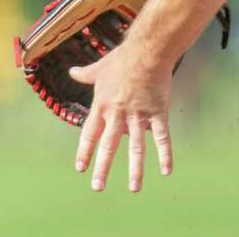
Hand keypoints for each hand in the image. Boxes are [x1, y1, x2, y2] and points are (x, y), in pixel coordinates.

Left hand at [70, 47, 173, 192]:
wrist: (146, 50)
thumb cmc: (121, 58)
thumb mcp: (98, 68)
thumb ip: (85, 74)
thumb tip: (71, 71)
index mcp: (102, 105)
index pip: (90, 134)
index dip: (85, 151)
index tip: (81, 168)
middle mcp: (118, 113)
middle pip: (109, 145)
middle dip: (103, 168)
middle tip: (97, 187)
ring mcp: (138, 115)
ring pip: (136, 147)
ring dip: (135, 169)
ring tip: (134, 188)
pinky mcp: (157, 112)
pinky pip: (161, 137)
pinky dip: (165, 154)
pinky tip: (166, 170)